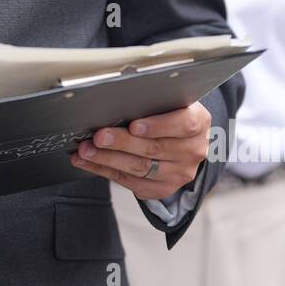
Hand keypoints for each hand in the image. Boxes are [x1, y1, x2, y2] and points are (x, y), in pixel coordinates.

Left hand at [70, 102, 210, 200]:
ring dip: (108, 159)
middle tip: (98, 136)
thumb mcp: (169, 102)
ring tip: (85, 150)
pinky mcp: (163, 188)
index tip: (134, 125)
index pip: (184, 124)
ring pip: (140, 168)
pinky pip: (130, 182)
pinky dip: (105, 171)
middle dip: (122, 142)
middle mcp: (193, 150)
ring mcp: (180, 173)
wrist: (182, 143)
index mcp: (198, 123)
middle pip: (154, 148)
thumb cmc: (169, 115)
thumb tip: (118, 97)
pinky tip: (88, 162)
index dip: (158, 125)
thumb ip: (152, 100)